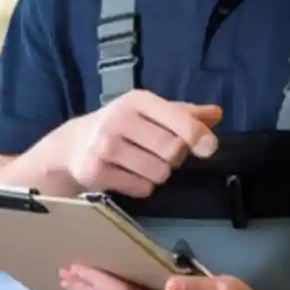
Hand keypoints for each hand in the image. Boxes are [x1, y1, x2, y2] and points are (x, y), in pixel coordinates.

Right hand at [62, 90, 221, 197]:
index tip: (209, 147)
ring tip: (141, 163)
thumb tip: (216, 113)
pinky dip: (141, 186)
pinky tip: (127, 174)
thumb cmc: (122, 125)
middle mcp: (120, 119)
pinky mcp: (96, 171)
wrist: (72, 146)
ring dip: (158, 173)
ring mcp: (106, 146)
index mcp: (138, 100)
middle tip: (160, 153)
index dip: (197, 134)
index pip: (177, 119)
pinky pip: (141, 188)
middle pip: (172, 150)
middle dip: (174, 157)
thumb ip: (185, 114)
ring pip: (159, 173)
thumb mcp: (150, 112)